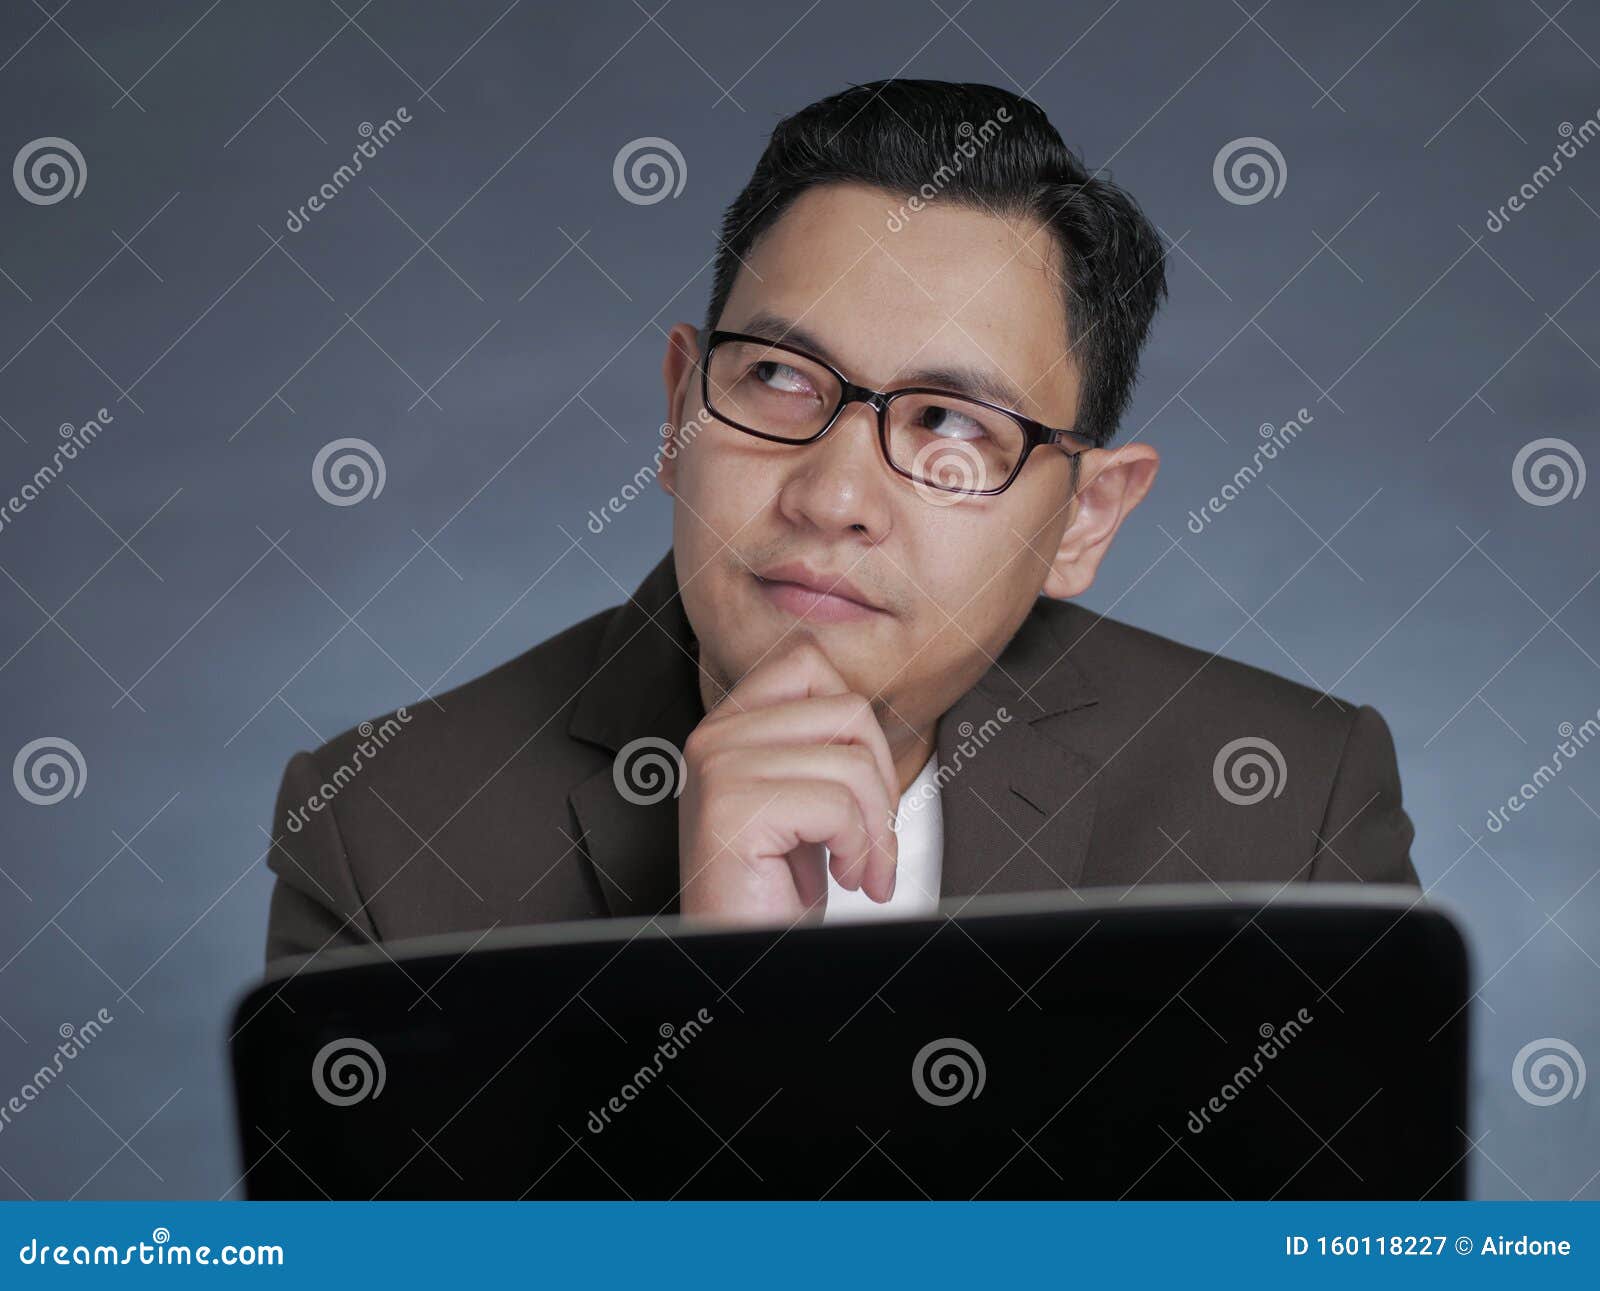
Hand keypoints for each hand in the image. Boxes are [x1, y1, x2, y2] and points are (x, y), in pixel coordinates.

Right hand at [677, 639, 899, 924]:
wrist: (745, 954)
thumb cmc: (775, 890)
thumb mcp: (801, 798)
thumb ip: (818, 742)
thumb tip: (864, 706)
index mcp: (727, 725)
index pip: (809, 662)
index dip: (859, 726)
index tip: (860, 790)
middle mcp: (713, 737)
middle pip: (847, 708)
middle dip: (882, 783)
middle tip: (873, 842)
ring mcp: (717, 767)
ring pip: (852, 761)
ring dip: (876, 829)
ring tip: (861, 870)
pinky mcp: (731, 808)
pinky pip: (837, 805)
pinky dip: (860, 850)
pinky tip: (843, 880)